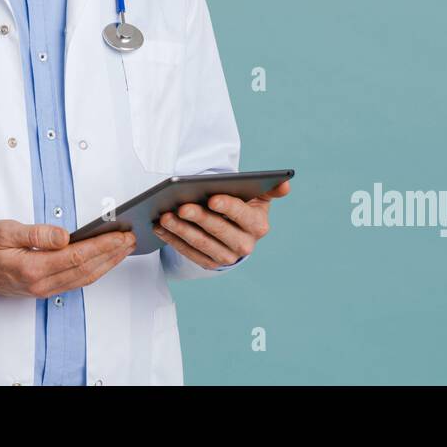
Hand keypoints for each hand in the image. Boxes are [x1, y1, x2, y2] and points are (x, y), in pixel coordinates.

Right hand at [0, 220, 135, 298]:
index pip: (76, 257)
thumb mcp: (5, 231)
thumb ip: (36, 234)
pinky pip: (76, 281)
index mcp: (32, 268)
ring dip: (107, 263)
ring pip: (84, 278)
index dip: (102, 246)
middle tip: (131, 239)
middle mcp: (41, 283)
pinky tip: (105, 259)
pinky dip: (95, 270)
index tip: (120, 235)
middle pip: (86, 270)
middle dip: (112, 254)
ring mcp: (44, 289)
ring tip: (124, 248)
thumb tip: (63, 235)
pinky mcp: (44, 289)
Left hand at [153, 179, 290, 268]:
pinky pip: (188, 253)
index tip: (212, 198)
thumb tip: (286, 182)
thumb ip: (270, 187)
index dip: (228, 207)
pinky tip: (160, 227)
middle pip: (219, 232)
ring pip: (201, 245)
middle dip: (199, 219)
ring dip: (181, 231)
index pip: (242, 215)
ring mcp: (226, 257)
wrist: (236, 228)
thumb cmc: (245, 205)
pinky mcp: (209, 264)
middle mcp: (245, 245)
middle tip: (181, 207)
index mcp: (258, 225)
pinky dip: (173, 240)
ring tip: (165, 216)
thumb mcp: (258, 195)